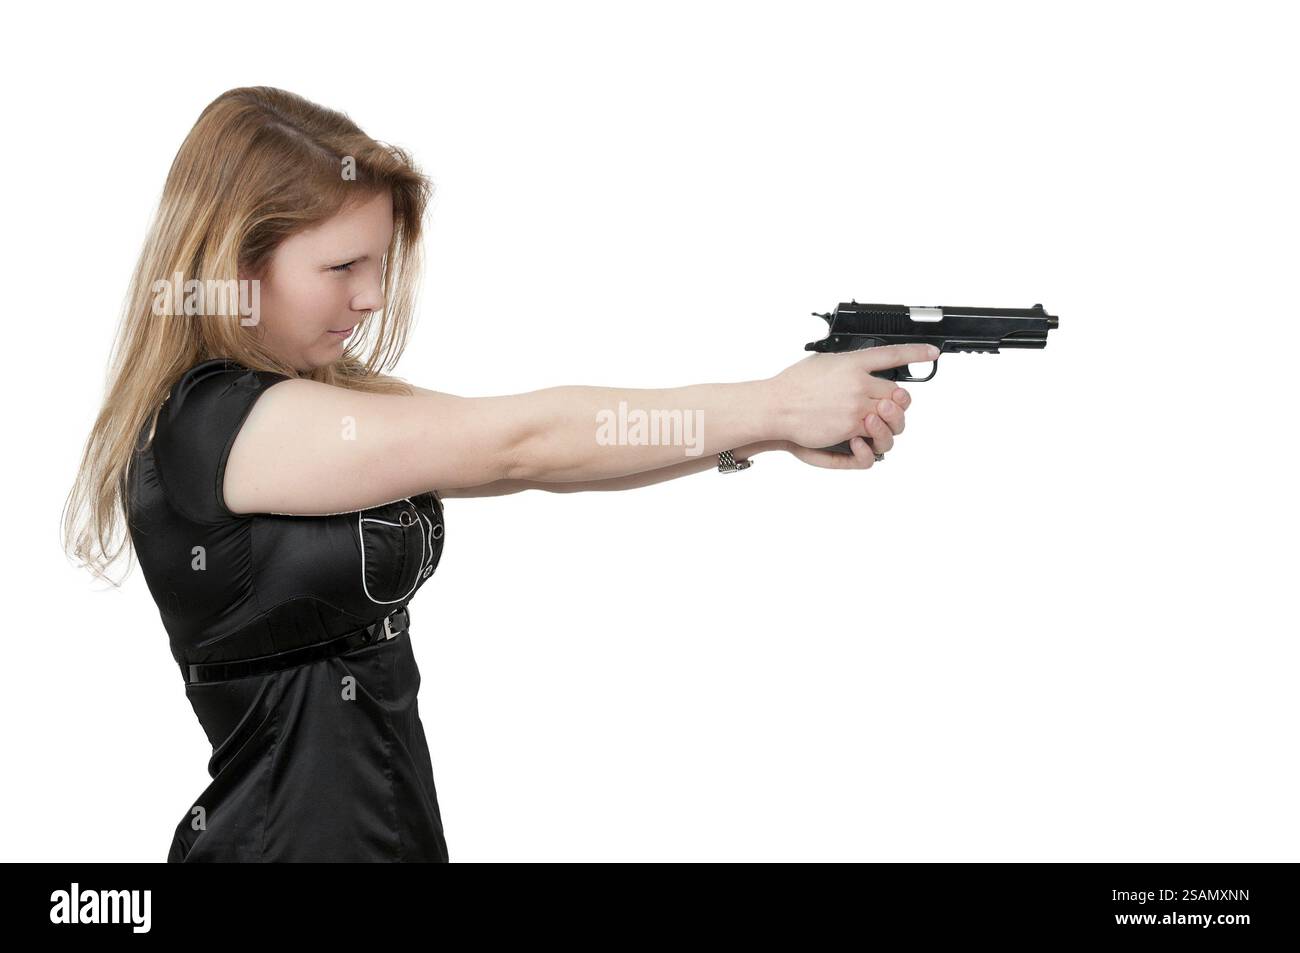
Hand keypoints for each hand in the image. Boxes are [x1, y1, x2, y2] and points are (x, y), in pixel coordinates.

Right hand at [766, 342, 934, 452]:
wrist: (777, 406)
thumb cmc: (793, 386)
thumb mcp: (822, 362)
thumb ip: (845, 364)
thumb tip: (856, 366)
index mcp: (852, 362)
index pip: (892, 354)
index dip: (916, 353)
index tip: (932, 353)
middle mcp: (859, 382)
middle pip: (896, 392)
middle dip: (893, 402)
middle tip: (881, 407)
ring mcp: (857, 404)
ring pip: (891, 414)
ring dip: (886, 421)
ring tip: (873, 422)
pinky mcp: (852, 425)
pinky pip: (875, 433)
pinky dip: (871, 436)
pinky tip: (859, 435)